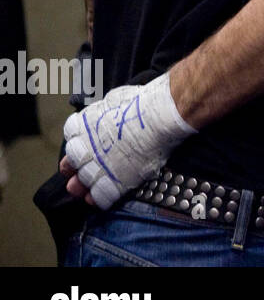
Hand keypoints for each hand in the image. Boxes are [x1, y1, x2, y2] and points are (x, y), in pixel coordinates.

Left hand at [60, 73, 196, 208]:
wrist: (158, 119)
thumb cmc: (140, 104)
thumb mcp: (113, 101)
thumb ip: (103, 113)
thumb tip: (106, 114)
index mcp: (82, 127)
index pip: (70, 137)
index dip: (78, 143)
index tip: (85, 146)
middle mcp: (84, 149)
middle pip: (70, 164)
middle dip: (75, 168)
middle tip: (83, 170)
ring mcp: (97, 167)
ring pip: (81, 183)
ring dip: (84, 186)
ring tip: (87, 189)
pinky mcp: (113, 182)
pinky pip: (100, 197)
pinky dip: (100, 198)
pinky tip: (103, 197)